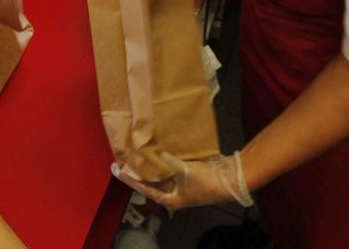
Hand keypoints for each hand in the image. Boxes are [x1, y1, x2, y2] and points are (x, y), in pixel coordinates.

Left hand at [112, 152, 252, 210]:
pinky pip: (172, 166)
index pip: (145, 189)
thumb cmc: (206, 182)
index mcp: (171, 199)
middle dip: (141, 170)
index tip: (119, 169)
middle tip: (127, 158)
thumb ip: (168, 162)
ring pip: (162, 173)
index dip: (132, 179)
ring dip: (153, 164)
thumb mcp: (184, 171)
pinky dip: (165, 159)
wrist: (229, 179)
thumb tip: (157, 153)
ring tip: (139, 151)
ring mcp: (181, 184)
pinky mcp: (188, 174)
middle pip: (152, 181)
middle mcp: (174, 193)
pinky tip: (158, 148)